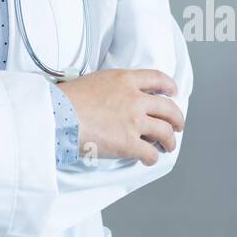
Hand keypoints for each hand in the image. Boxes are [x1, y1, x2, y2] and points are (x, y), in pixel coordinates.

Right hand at [57, 68, 183, 165]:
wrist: (59, 114)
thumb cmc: (68, 99)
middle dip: (177, 118)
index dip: (168, 85)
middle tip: (177, 124)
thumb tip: (114, 97)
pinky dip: (152, 157)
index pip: (156, 78)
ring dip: (170, 140)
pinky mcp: (130, 143)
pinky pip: (150, 153)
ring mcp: (134, 122)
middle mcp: (135, 99)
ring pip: (165, 132)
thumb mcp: (95, 80)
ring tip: (168, 145)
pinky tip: (148, 159)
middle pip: (168, 108)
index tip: (172, 91)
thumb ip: (112, 86)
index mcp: (125, 80)